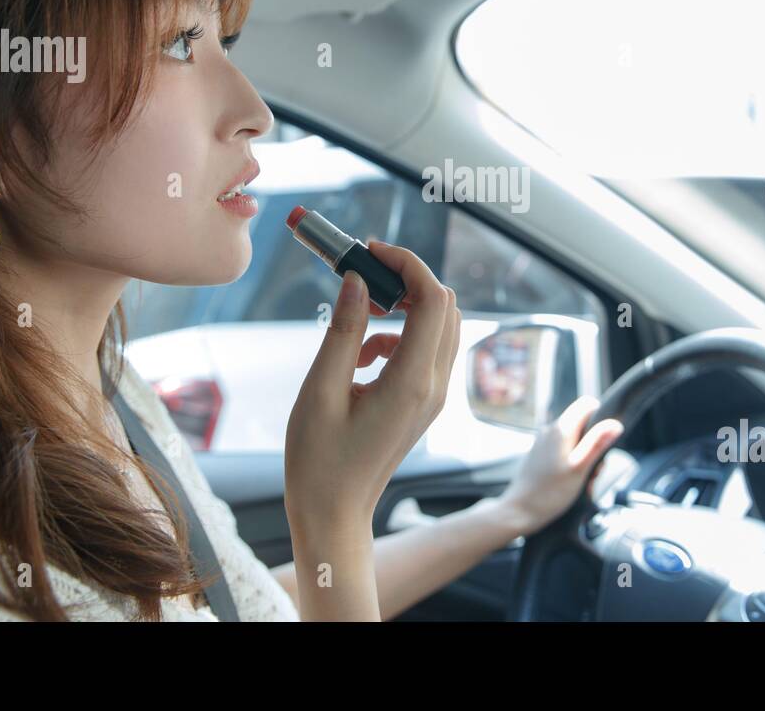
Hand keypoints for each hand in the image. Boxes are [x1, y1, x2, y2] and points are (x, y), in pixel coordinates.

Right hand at [284, 241, 460, 538]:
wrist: (334, 514)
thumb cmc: (319, 460)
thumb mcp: (320, 390)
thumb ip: (343, 330)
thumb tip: (357, 279)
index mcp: (413, 382)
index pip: (434, 299)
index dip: (407, 264)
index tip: (369, 250)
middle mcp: (435, 386)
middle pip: (445, 307)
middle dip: (407, 280)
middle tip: (361, 273)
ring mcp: (434, 396)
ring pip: (439, 327)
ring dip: (402, 310)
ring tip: (353, 325)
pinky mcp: (424, 403)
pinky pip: (425, 351)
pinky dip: (397, 337)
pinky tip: (358, 358)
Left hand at [497, 396, 623, 534]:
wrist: (520, 511)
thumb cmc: (549, 493)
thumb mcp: (579, 468)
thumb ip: (597, 443)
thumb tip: (615, 424)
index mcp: (561, 429)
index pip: (586, 404)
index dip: (601, 418)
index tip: (604, 442)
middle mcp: (550, 430)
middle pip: (582, 425)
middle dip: (594, 445)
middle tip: (594, 471)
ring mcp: (544, 442)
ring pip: (574, 441)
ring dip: (584, 459)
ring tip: (584, 482)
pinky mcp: (540, 455)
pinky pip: (564, 452)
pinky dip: (573, 465)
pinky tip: (572, 484)